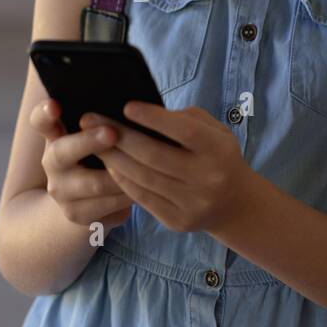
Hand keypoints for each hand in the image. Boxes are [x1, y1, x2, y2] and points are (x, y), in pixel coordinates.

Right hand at [30, 99, 132, 230]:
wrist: (85, 203)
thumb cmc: (100, 156)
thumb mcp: (95, 136)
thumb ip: (103, 120)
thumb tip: (132, 98)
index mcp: (55, 136)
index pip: (41, 120)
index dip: (45, 113)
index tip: (55, 105)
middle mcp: (52, 163)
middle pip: (61, 152)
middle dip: (88, 142)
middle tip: (112, 132)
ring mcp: (61, 192)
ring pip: (92, 184)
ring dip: (120, 174)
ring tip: (145, 164)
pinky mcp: (76, 215)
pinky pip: (107, 206)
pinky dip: (128, 196)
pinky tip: (147, 188)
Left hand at [79, 104, 259, 233]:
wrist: (235, 204)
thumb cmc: (217, 156)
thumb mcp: (215, 131)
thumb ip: (185, 119)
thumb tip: (144, 114)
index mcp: (218, 150)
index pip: (183, 131)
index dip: (153, 118)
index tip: (126, 106)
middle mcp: (207, 178)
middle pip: (154, 155)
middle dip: (119, 137)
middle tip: (92, 121)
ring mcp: (192, 203)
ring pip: (143, 178)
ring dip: (114, 158)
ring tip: (95, 143)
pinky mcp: (177, 221)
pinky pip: (142, 198)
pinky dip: (122, 180)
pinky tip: (110, 165)